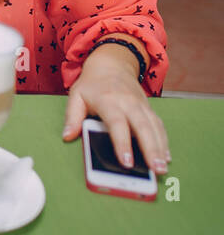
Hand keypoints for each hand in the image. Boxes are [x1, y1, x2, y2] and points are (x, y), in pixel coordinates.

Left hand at [62, 45, 168, 173]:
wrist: (112, 65)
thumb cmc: (92, 84)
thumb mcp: (76, 96)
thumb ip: (72, 117)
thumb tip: (67, 136)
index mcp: (109, 101)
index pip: (117, 124)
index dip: (122, 143)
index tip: (126, 162)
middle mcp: (129, 103)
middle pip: (142, 128)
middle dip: (150, 150)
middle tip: (155, 169)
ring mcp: (141, 106)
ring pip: (154, 128)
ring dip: (160, 148)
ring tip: (162, 168)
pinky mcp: (149, 109)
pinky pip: (158, 125)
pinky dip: (164, 141)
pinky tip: (166, 156)